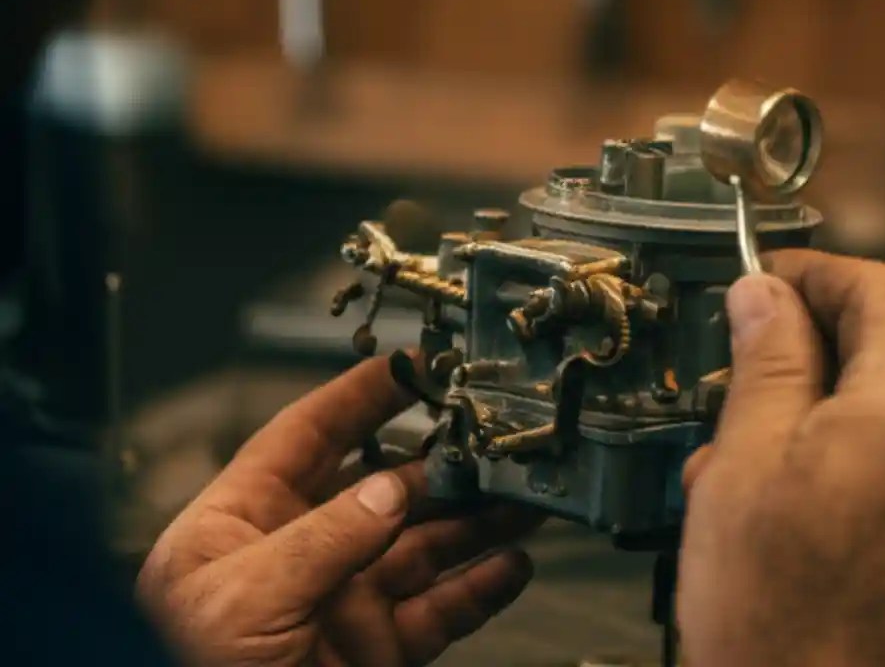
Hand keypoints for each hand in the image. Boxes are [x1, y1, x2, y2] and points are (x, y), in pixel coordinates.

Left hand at [136, 358, 541, 665]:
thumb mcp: (242, 599)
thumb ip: (322, 540)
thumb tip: (387, 492)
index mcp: (242, 524)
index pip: (306, 437)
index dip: (359, 397)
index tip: (409, 364)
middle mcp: (298, 555)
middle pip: (384, 487)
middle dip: (442, 462)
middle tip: (492, 437)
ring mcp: (342, 602)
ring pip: (425, 546)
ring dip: (478, 520)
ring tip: (525, 494)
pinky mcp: (377, 649)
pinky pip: (440, 610)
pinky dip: (482, 588)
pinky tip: (513, 564)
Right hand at [678, 250, 884, 666]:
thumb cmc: (778, 622)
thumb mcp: (745, 464)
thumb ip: (767, 363)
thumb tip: (765, 296)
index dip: (817, 274)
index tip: (767, 282)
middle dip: (813, 345)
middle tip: (742, 366)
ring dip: (825, 405)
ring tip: (750, 454)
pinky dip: (854, 455)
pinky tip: (791, 496)